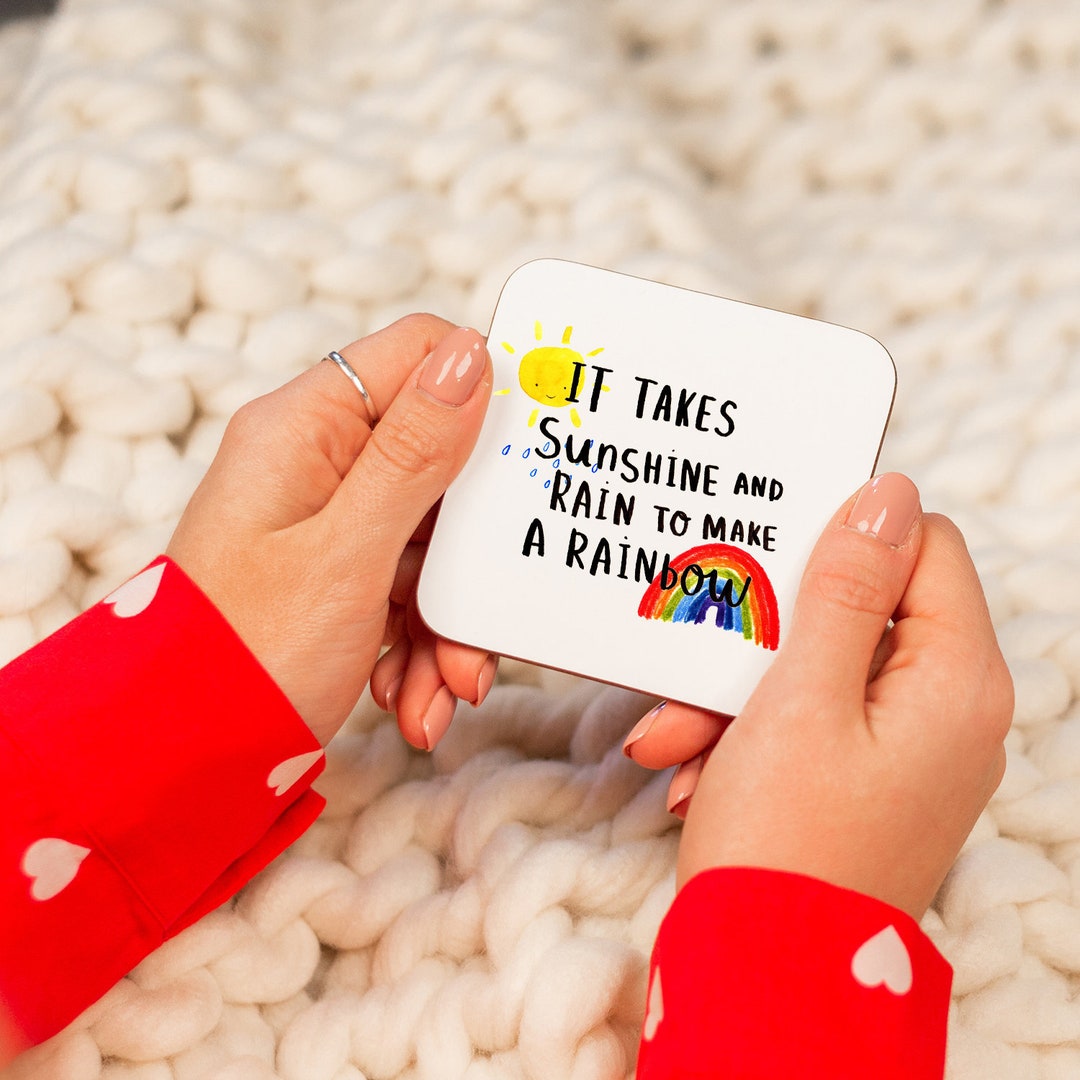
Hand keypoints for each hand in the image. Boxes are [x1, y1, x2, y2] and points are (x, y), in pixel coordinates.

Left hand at [167, 315, 495, 748]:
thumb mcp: (348, 552)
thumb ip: (414, 454)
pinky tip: (410, 700)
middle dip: (467, 557)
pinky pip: (404, 590)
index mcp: (306, 429)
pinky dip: (417, 647)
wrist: (182, 760)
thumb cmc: (246, 655)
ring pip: (428, 542)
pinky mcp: (333, 575)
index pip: (416, 357)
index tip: (532, 452)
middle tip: (481, 623)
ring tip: (440, 691)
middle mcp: (315, 464)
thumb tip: (470, 354)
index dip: (483, 393)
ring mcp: (325, 522)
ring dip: (446, 623)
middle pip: (436, 467)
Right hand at [622, 473, 1012, 918]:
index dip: (845, 539)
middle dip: (767, 634)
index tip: (770, 561)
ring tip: (673, 736)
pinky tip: (691, 768)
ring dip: (740, 691)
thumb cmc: (783, 838)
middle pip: (864, 611)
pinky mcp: (873, 775)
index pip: (923, 546)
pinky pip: (813, 719)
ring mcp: (913, 746)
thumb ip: (849, 587)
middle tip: (699, 664)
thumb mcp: (803, 692)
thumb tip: (888, 494)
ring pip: (824, 668)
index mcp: (957, 678)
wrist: (764, 976)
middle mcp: (951, 708)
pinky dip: (751, 731)